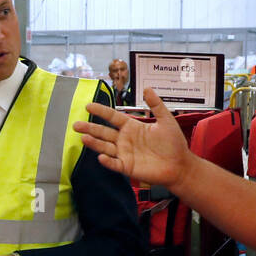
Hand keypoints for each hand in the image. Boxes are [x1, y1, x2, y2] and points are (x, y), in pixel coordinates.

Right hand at [72, 87, 194, 190]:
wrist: (180, 164)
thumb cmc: (173, 143)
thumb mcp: (166, 120)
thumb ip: (156, 105)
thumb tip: (147, 88)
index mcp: (131, 127)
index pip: (112, 117)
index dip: (101, 111)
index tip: (88, 105)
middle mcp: (124, 139)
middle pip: (103, 132)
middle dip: (90, 128)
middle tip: (75, 124)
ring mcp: (124, 153)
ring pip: (105, 147)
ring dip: (94, 143)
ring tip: (83, 138)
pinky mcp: (127, 167)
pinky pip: (114, 164)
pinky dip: (107, 161)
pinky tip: (100, 157)